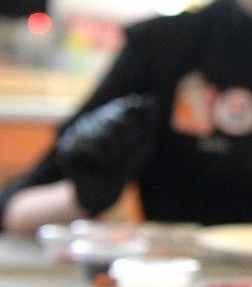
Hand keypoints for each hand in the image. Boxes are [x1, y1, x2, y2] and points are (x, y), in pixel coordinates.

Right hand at [55, 94, 156, 213]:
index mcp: (105, 114)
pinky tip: (95, 163)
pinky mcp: (65, 149)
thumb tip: (152, 98)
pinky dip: (100, 157)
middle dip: (126, 139)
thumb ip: (146, 119)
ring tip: (108, 158)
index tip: (136, 137)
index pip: (125, 107)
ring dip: (114, 150)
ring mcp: (75, 134)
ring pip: (104, 135)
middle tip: (120, 151)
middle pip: (116, 120)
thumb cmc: (125, 163)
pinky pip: (89, 146)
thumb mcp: (142, 140)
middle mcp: (88, 120)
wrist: (108, 188)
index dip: (136, 124)